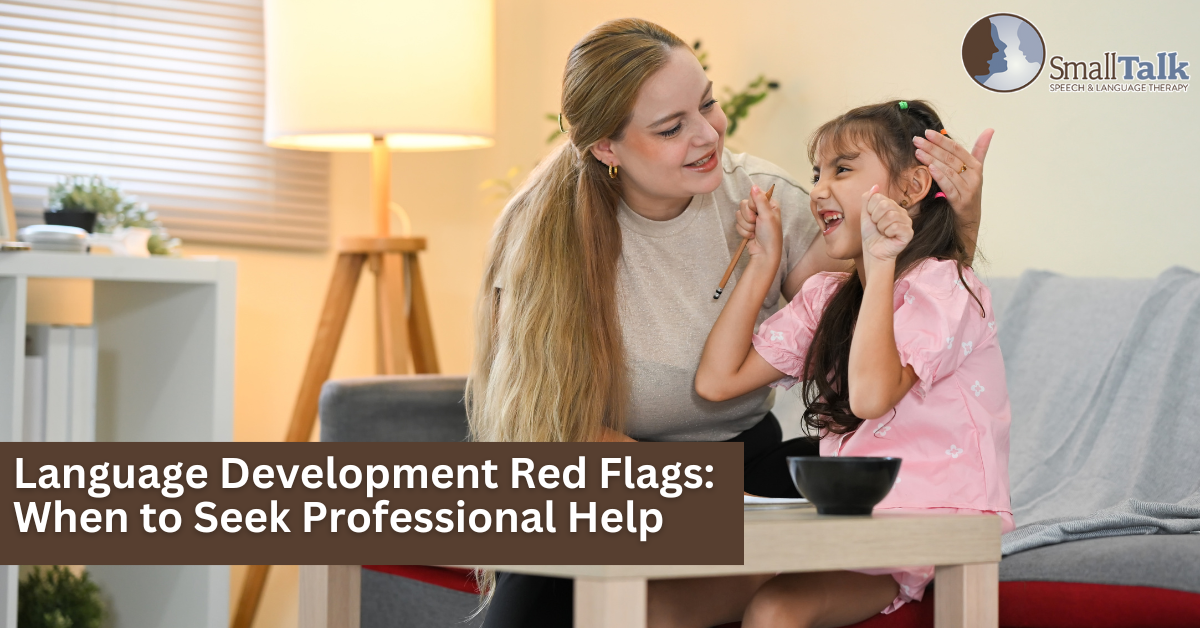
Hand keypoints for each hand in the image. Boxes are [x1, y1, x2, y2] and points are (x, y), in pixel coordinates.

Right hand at [736, 185, 781, 264]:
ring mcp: (753, 219)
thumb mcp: (767, 215)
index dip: (753, 204)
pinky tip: (752, 236)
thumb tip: (754, 186)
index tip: (758, 212)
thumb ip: (760, 200)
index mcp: (769, 204)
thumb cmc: (770, 235)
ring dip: (746, 225)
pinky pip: (737, 224)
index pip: (754, 195)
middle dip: (748, 216)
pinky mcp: (746, 226)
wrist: (764, 253)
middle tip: (757, 223)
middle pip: (744, 204)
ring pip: (739, 214)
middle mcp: (761, 210)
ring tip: (755, 231)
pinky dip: (744, 231)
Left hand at [860, 185, 912, 263]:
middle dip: (875, 218)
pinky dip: (888, 233)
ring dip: (881, 227)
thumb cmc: (871, 234)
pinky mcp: (909, 232)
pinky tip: (889, 237)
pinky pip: (895, 226)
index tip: (873, 220)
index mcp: (892, 205)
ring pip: (890, 216)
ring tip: (883, 232)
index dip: (870, 210)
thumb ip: (868, 199)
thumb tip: (875, 186)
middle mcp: (901, 212)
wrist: (874, 252)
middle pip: (885, 205)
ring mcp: (907, 222)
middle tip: (878, 227)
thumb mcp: (865, 215)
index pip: (877, 198)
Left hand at [914, 128, 990, 248]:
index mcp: (976, 167)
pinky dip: (940, 176)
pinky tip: (930, 168)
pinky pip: (949, 187)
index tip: (927, 132)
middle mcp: (974, 176)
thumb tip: (989, 129)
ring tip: (918, 152)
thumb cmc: (968, 194)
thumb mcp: (975, 172)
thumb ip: (980, 150)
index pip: (957, 149)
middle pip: (951, 158)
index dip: (942, 140)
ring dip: (932, 159)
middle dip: (932, 148)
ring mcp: (968, 189)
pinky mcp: (961, 202)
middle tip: (916, 140)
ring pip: (949, 170)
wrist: (969, 222)